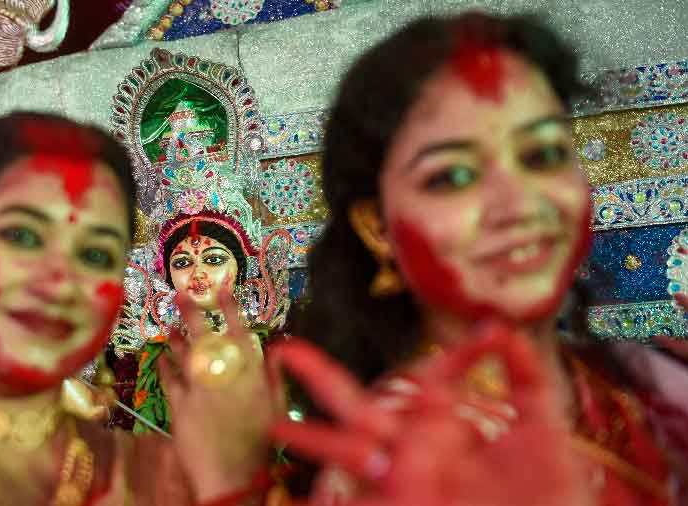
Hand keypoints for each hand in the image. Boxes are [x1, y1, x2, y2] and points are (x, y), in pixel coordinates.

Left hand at [159, 289, 281, 501]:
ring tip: (169, 324)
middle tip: (180, 293)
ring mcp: (198, 389)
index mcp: (250, 374)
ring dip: (175, 336)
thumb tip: (277, 346)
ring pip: (183, 354)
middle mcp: (222, 375)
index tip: (221, 289)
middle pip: (204, 335)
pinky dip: (165, 366)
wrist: (232, 477)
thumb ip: (274, 374)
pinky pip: (169, 380)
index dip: (229, 308)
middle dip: (192, 312)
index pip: (239, 331)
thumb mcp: (277, 407)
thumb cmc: (260, 443)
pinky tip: (161, 357)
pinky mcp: (179, 407)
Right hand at [272, 323, 592, 505]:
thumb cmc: (548, 499)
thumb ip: (527, 380)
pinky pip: (350, 499)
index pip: (433, 380)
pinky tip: (296, 500)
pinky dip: (317, 504)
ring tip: (276, 429)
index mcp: (448, 428)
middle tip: (286, 350)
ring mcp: (402, 479)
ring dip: (313, 438)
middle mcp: (416, 450)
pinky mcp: (396, 499)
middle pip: (357, 406)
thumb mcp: (545, 432)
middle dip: (321, 377)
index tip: (486, 334)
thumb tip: (501, 327)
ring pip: (346, 449)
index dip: (455, 357)